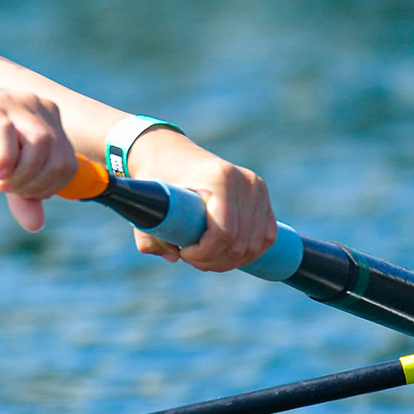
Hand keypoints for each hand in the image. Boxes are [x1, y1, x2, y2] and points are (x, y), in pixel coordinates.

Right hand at [0, 67, 76, 230]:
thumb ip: (19, 190)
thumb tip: (37, 225)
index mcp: (46, 118)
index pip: (69, 165)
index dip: (49, 188)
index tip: (20, 192)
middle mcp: (36, 106)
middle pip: (61, 158)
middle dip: (36, 186)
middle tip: (8, 189)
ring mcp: (14, 103)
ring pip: (42, 145)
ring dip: (23, 175)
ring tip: (0, 182)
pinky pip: (9, 134)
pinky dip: (6, 160)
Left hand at [121, 128, 273, 271]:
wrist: (172, 153)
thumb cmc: (159, 176)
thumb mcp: (147, 200)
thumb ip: (149, 234)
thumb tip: (171, 257)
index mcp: (220, 179)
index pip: (224, 233)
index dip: (204, 253)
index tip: (182, 252)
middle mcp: (245, 182)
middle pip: (240, 244)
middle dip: (214, 260)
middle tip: (190, 258)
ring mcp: (258, 189)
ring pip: (255, 245)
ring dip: (230, 260)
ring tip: (205, 256)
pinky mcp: (262, 196)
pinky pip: (266, 236)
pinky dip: (249, 252)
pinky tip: (226, 253)